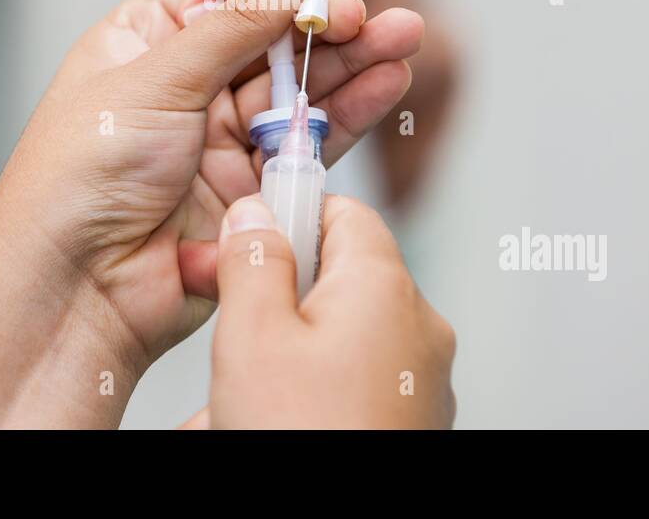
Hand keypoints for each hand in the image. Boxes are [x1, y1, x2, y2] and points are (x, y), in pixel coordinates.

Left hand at [0, 0, 423, 427]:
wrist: (75, 291)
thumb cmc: (76, 179)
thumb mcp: (157, 78)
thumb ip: (238, 21)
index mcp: (144, 40)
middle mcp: (184, 84)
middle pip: (273, 38)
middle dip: (329, 25)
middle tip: (380, 17)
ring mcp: (219, 137)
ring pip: (299, 89)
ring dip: (353, 65)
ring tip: (403, 41)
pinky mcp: (250, 187)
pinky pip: (308, 144)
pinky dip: (349, 116)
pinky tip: (384, 85)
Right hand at [197, 195, 456, 428]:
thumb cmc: (308, 438)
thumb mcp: (253, 337)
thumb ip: (254, 260)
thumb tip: (255, 214)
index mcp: (386, 286)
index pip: (342, 210)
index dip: (289, 217)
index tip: (248, 239)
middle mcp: (416, 328)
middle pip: (332, 283)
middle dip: (271, 309)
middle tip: (229, 343)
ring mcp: (419, 381)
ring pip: (333, 344)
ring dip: (281, 362)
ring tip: (234, 409)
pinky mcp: (410, 422)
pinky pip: (349, 388)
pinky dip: (307, 398)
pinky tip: (263, 426)